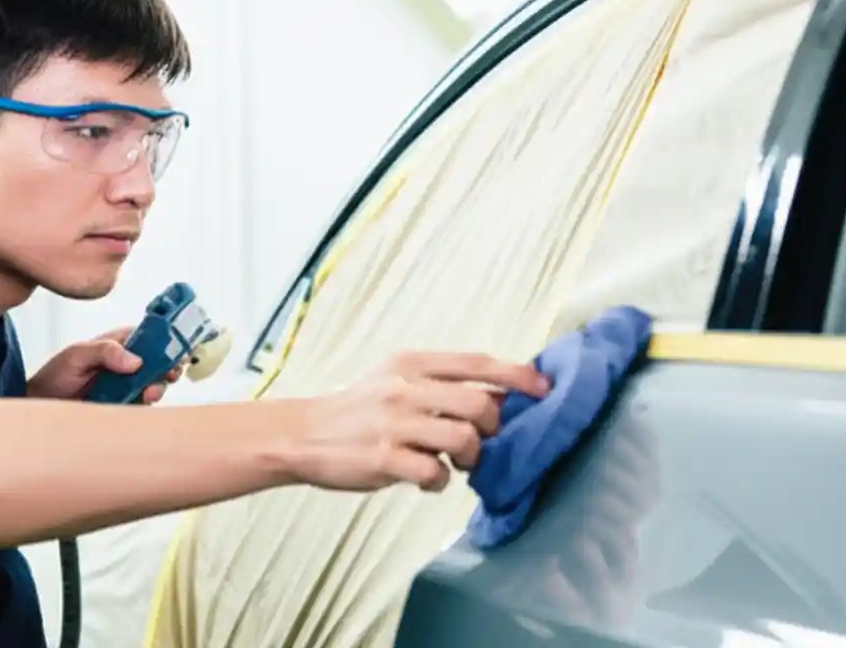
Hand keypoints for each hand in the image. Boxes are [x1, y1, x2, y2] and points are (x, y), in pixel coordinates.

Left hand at [26, 327, 184, 403]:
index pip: (150, 337)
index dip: (167, 342)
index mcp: (118, 343)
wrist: (41, 406)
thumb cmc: (56, 376)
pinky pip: (144, 405)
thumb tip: (135, 360)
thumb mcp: (77, 355)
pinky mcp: (125, 406)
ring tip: (149, 392)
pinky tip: (140, 403)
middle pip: (159, 362)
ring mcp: (127, 385)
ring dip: (157, 388)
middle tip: (169, 374)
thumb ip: (104, 351)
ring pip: (155, 384)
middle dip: (168, 367)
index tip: (177, 351)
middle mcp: (126, 363)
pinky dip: (147, 405)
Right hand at [282, 351, 549, 492]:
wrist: (302, 434)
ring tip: (454, 463)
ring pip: (464, 439)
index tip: (544, 388)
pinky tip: (426, 479)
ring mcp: (394, 423)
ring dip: (470, 458)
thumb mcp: (395, 380)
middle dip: (492, 429)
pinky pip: (434, 474)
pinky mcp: (383, 458)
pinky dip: (439, 482)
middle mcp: (404, 388)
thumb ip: (439, 384)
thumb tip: (498, 395)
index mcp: (411, 364)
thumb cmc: (357, 409)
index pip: (477, 362)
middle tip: (480, 443)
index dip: (517, 374)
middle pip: (479, 404)